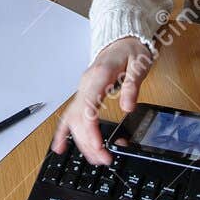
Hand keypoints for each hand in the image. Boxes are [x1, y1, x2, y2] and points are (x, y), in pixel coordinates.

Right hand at [52, 36, 154, 165]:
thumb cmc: (130, 51)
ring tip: (95, 158)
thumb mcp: (139, 64)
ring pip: (73, 120)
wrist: (122, 40)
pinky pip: (69, 115)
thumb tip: (127, 107)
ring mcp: (82, 90)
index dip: (90, 128)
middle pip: (79, 118)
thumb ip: (131, 86)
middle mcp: (86, 84)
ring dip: (81, 141)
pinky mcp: (83, 94)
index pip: (89, 106)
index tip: (97, 145)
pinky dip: (63, 132)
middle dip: (88, 142)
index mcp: (99, 76)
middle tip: (104, 159)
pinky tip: (61, 147)